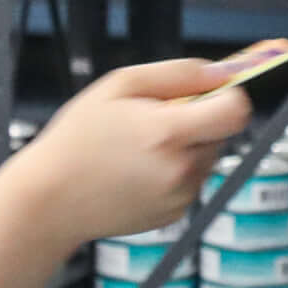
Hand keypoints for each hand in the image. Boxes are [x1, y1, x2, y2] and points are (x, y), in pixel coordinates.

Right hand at [0, 58, 251, 245]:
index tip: (207, 93)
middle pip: (220, 133)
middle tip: (151, 122)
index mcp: (169, 133)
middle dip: (197, 122)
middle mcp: (181, 169)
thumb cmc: (78, 139)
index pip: (236, 111)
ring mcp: (180, 197)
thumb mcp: (119, 85)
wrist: (51, 199)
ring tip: (138, 149)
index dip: (229, 96)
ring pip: (205, 158)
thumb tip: (221, 73)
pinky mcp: (174, 215)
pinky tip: (136, 172)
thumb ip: (178, 73)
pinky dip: (173, 173)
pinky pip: (189, 183)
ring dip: (185, 148)